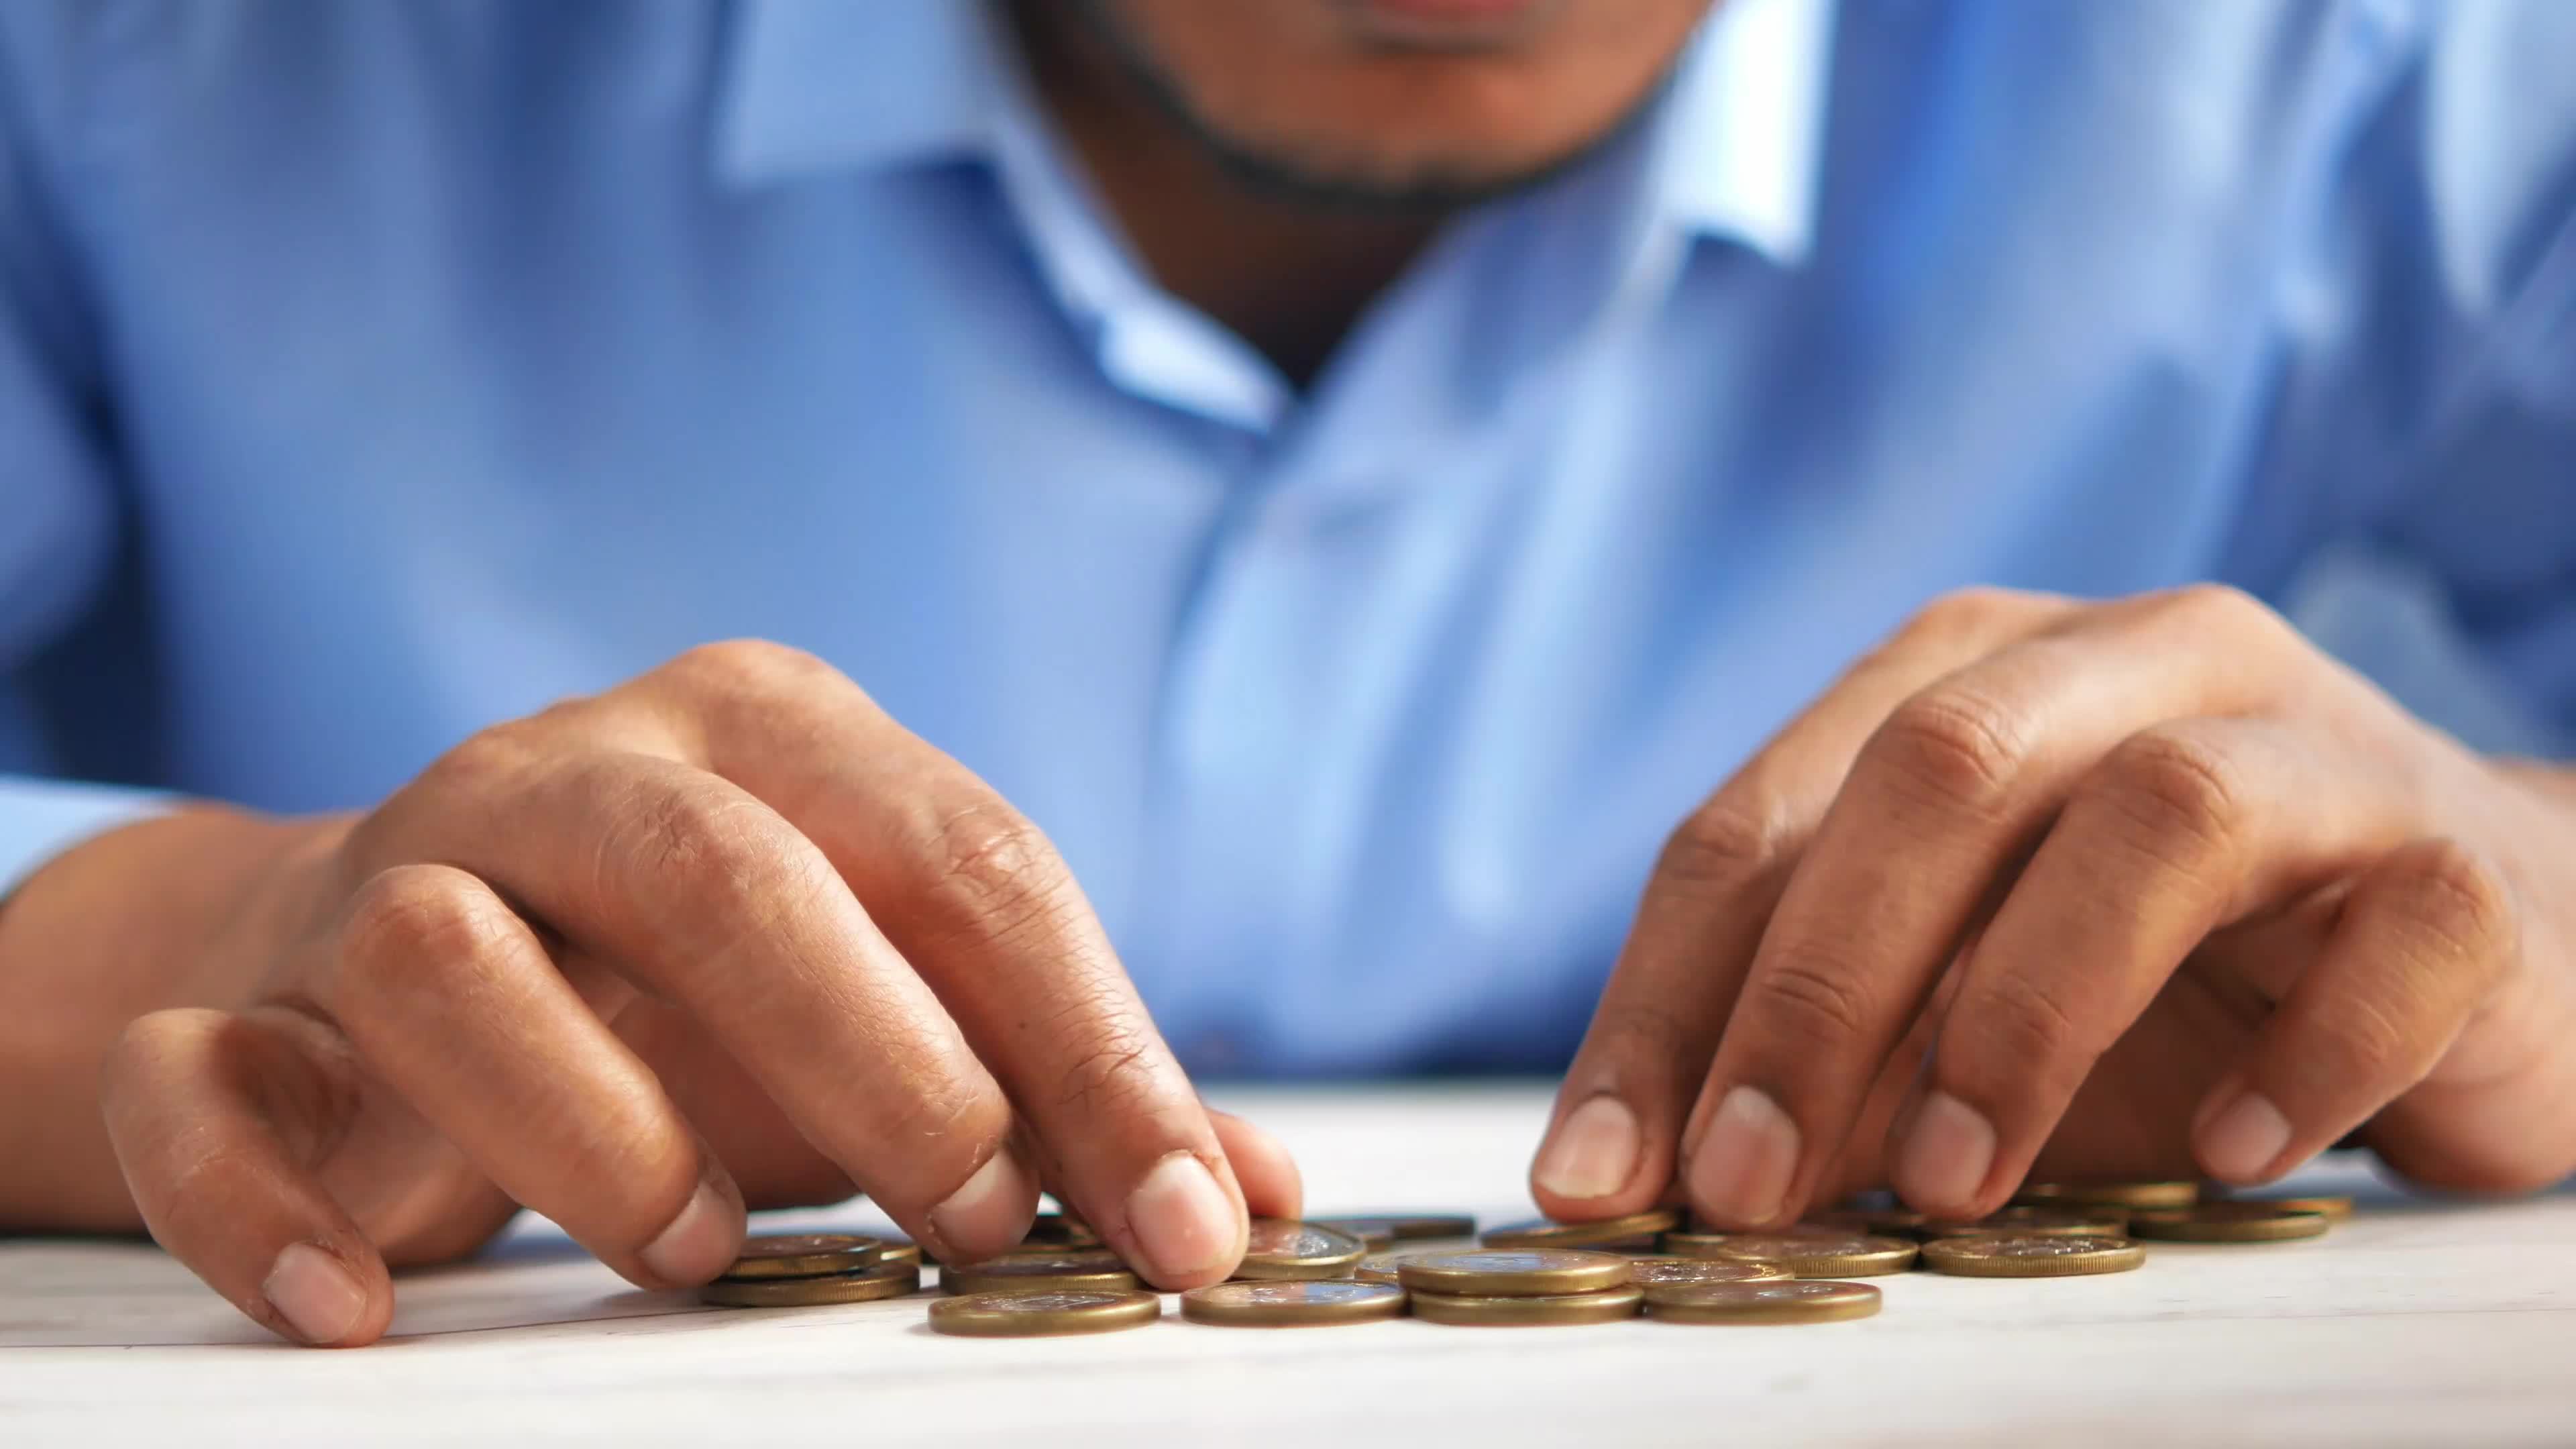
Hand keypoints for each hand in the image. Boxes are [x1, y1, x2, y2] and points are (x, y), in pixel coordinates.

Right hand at [92, 641, 1298, 1345]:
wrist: (367, 952)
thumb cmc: (678, 984)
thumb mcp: (884, 1003)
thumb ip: (1054, 1081)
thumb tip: (1249, 1192)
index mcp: (769, 735)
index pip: (972, 866)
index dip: (1098, 1053)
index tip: (1186, 1225)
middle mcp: (576, 772)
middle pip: (728, 873)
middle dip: (881, 1058)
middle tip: (974, 1212)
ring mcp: (389, 874)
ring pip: (455, 955)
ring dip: (594, 1126)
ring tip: (704, 1248)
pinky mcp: (242, 1007)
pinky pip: (216, 1085)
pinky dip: (275, 1202)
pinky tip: (367, 1300)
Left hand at [1531, 586, 2575, 1227]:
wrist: (2467, 943)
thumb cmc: (2173, 973)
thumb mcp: (1963, 995)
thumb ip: (1836, 1046)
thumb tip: (1661, 1171)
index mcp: (1966, 677)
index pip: (1760, 824)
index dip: (1666, 999)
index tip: (1598, 1173)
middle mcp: (2129, 661)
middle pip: (1938, 777)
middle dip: (1816, 995)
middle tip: (1748, 1185)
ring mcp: (2313, 740)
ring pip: (2159, 814)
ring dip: (2028, 1011)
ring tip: (1953, 1183)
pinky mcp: (2459, 858)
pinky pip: (2393, 933)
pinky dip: (2303, 1055)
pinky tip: (2231, 1158)